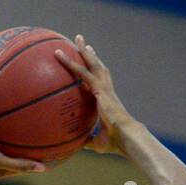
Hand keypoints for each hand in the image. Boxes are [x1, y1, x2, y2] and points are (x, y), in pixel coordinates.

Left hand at [53, 34, 132, 153]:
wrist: (125, 136)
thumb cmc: (115, 143)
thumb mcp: (97, 142)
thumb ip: (86, 140)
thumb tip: (76, 146)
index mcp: (107, 99)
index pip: (99, 81)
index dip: (94, 71)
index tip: (90, 62)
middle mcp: (107, 89)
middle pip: (97, 66)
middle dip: (90, 54)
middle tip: (82, 42)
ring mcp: (104, 87)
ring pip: (92, 63)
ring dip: (83, 51)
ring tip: (76, 38)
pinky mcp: (99, 88)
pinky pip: (81, 72)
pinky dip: (70, 62)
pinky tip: (60, 55)